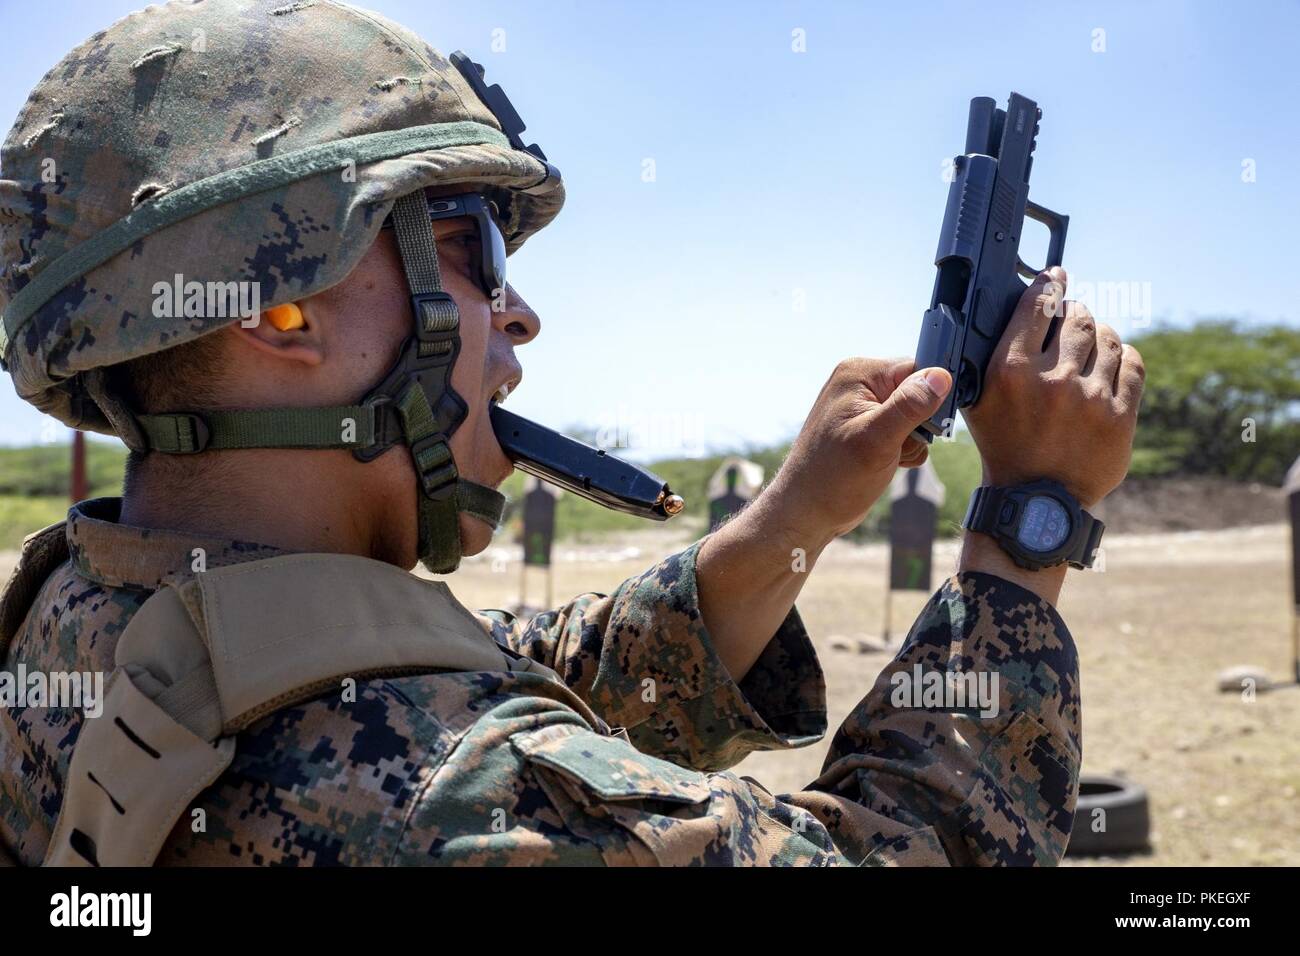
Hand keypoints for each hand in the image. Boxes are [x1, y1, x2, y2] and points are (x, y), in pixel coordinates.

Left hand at [765, 357, 951, 540]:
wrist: (808, 513)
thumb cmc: (834, 477)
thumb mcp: (877, 439)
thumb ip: (908, 406)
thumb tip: (941, 377)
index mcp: (859, 373)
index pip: (917, 369)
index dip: (929, 398)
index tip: (924, 426)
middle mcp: (860, 384)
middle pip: (918, 393)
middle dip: (919, 424)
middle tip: (896, 447)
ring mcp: (863, 407)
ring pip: (915, 416)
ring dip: (911, 442)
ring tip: (886, 458)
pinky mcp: (868, 429)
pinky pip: (904, 432)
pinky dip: (903, 450)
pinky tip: (885, 463)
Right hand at [965, 267, 1144, 508]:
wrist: (1034, 498)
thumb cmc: (1004, 443)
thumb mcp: (979, 398)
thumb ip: (997, 353)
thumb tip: (1026, 306)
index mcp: (1010, 371)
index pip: (1038, 305)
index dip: (1050, 284)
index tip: (1056, 277)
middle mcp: (1051, 380)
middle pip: (1078, 316)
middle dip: (1076, 313)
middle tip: (1072, 321)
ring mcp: (1089, 399)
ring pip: (1109, 337)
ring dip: (1100, 336)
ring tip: (1091, 347)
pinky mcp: (1119, 417)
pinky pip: (1133, 364)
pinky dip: (1124, 359)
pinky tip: (1111, 366)